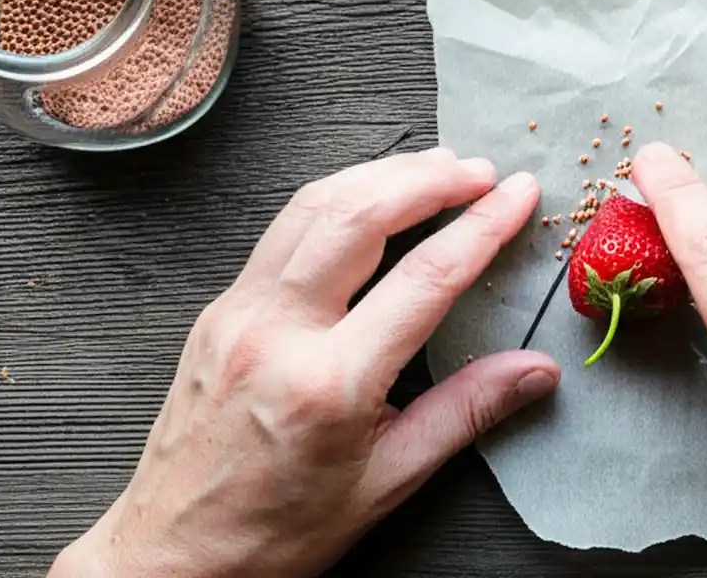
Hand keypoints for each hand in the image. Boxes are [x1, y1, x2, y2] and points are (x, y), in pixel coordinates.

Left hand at [49, 148, 560, 577]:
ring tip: (433, 167)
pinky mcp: (219, 310)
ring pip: (312, 206)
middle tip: (479, 170)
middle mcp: (276, 332)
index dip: (483, 226)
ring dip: (378, 174)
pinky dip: (334, 199)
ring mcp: (237, 313)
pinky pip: (281, 230)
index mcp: (329, 383)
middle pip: (358, 215)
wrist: (171, 553)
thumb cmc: (275, 530)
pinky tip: (365, 198)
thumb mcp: (387, 481)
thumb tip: (535, 371)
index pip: (424, 278)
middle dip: (427, 177)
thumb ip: (465, 413)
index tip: (518, 196)